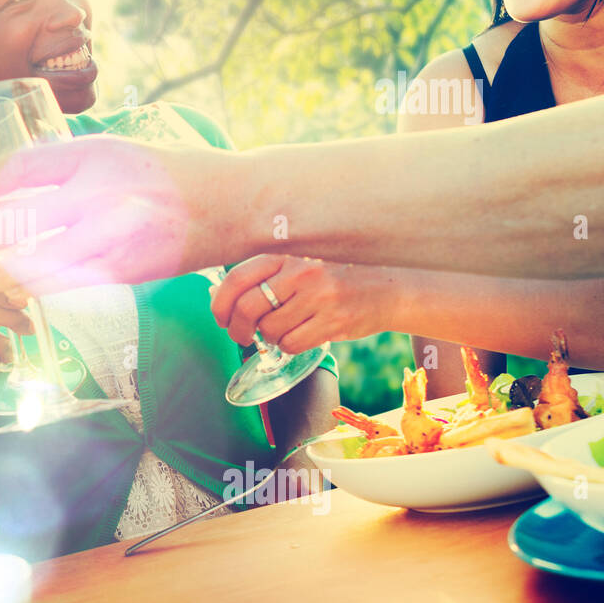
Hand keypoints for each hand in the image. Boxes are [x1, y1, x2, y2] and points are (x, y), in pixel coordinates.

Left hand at [0, 136, 227, 296]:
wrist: (235, 204)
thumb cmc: (169, 175)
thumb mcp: (112, 154)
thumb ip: (65, 167)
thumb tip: (7, 187)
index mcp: (93, 152)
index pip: (17, 166)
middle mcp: (100, 188)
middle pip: (18, 215)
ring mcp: (114, 231)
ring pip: (38, 258)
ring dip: (2, 273)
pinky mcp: (126, 268)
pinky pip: (68, 282)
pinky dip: (38, 288)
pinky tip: (20, 291)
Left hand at [210, 256, 391, 352]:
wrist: (386, 289)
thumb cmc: (333, 281)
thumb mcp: (297, 268)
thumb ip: (263, 278)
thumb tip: (217, 296)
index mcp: (286, 256)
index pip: (237, 278)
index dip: (221, 303)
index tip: (221, 318)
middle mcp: (301, 272)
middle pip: (248, 308)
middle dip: (238, 329)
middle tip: (242, 336)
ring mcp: (318, 297)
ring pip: (270, 330)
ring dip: (269, 338)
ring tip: (282, 331)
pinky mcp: (333, 321)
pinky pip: (292, 344)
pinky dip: (288, 346)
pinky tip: (299, 337)